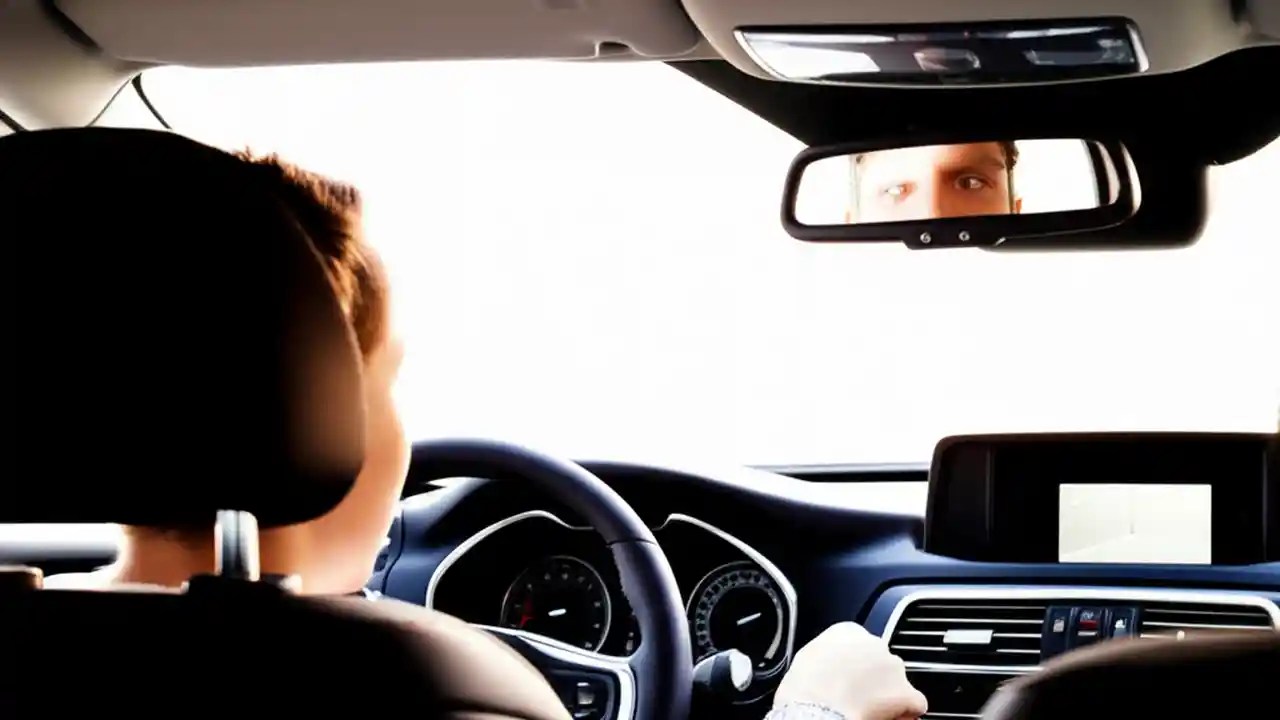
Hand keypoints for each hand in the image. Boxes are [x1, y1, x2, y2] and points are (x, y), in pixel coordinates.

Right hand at [773, 622, 927, 719]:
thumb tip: (827, 666)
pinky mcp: (906, 691)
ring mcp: (893, 666)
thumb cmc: (805, 688)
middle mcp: (874, 643)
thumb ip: (826, 655)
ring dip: (888, 694)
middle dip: (874, 679)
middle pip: (881, 662)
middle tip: (858, 698)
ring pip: (898, 682)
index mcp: (847, 631)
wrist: (816, 708)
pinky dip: (906, 711)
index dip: (856, 666)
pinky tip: (891, 718)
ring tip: (870, 711)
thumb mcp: (807, 658)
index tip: (848, 679)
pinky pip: (915, 703)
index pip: (860, 646)